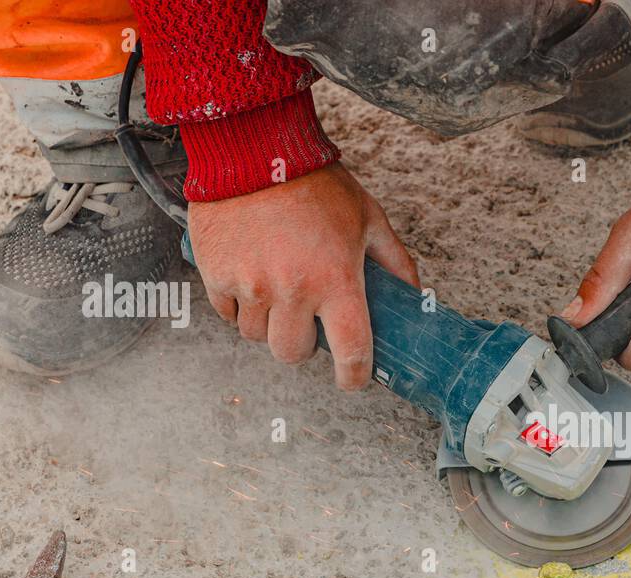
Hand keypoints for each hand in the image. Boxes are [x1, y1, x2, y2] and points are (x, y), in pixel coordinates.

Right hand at [189, 162, 418, 389]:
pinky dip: (238, 303)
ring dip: (268, 322)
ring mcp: (250, 284)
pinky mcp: (216, 273)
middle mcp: (291, 289)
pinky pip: (227, 312)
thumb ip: (394, 261)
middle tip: (307, 320)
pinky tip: (250, 274)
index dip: (354, 376)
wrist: (253, 145)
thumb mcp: (368, 217)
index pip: (351, 351)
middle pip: (292, 354)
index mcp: (336, 280)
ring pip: (256, 336)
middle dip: (302, 344)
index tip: (353, 379)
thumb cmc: (316, 182)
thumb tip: (414, 297)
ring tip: (277, 287)